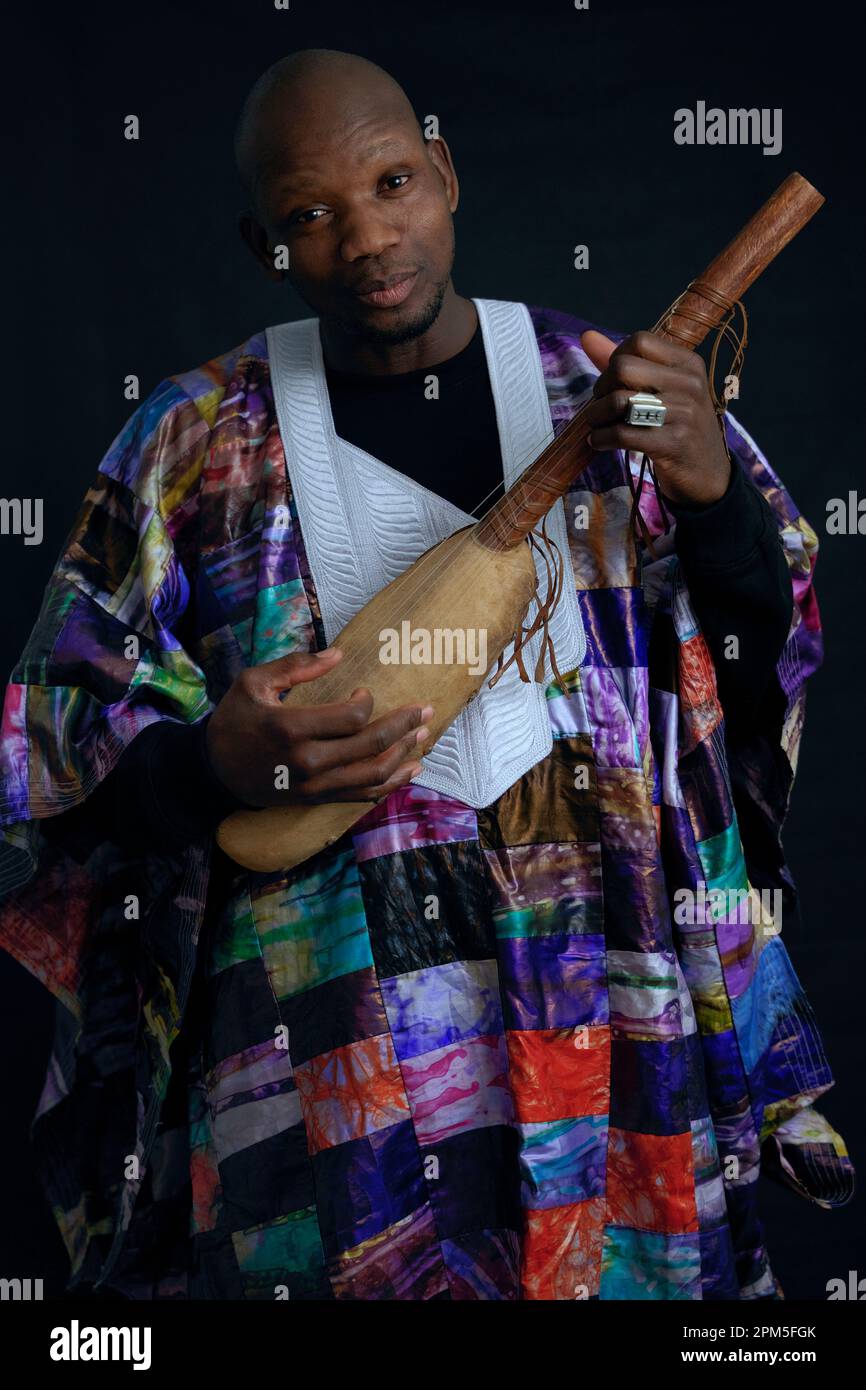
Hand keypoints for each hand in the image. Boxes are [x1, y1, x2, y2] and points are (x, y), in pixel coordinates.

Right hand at [206, 647, 432, 806]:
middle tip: (426, 709)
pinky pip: (362, 795)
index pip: (351, 717)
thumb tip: (338, 654)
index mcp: (291, 728)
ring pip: (373, 774)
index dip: (367, 701)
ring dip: (404, 755)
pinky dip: (391, 784)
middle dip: (405, 725)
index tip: (363, 692)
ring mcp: (315, 786)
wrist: (212, 771)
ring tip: (424, 736)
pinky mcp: (317, 800)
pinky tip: (410, 770)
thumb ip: (296, 666)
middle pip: (371, 745)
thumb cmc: (233, 721)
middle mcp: (308, 761)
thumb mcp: (253, 683)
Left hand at [580, 329, 730, 505]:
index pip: (640, 341)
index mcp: (688, 363)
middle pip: (623, 367)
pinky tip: (598, 442)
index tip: (613, 382)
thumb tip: (586, 335)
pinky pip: (622, 434)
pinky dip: (601, 439)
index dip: (615, 359)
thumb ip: (625, 362)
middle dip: (601, 388)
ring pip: (620, 401)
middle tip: (602, 406)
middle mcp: (690, 384)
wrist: (709, 475)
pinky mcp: (673, 444)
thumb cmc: (678, 426)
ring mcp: (684, 413)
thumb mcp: (662, 389)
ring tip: (596, 426)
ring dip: (597, 416)